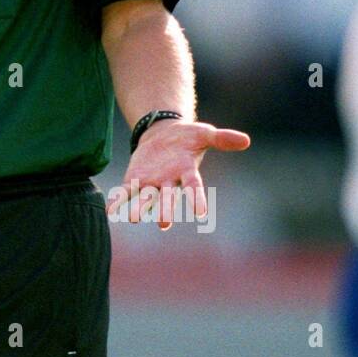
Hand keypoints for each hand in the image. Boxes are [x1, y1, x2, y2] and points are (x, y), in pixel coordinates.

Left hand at [106, 119, 250, 228]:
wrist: (163, 135)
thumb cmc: (187, 137)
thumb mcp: (204, 133)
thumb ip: (222, 138)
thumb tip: (246, 140)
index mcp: (187, 172)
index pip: (194, 187)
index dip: (197, 199)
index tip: (202, 214)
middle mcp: (170, 182)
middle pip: (168, 197)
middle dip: (166, 209)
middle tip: (164, 223)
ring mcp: (152, 183)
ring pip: (146, 198)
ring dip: (139, 208)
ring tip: (132, 218)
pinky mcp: (135, 180)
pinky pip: (126, 192)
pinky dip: (119, 201)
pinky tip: (111, 210)